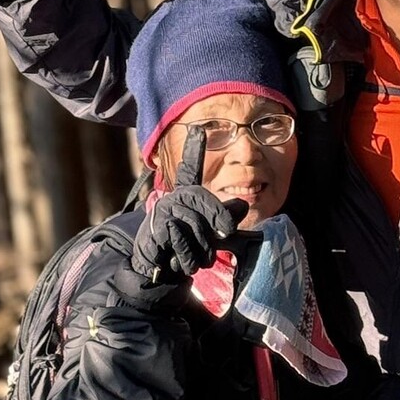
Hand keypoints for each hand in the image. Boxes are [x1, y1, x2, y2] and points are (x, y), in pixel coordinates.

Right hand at [131, 127, 247, 283]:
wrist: (158, 270)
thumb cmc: (186, 248)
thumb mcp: (211, 233)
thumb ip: (226, 218)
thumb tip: (243, 203)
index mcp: (188, 195)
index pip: (191, 169)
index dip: (194, 149)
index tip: (198, 129)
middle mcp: (175, 197)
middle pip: (207, 201)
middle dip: (220, 222)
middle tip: (223, 236)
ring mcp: (164, 210)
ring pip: (197, 225)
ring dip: (201, 249)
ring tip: (193, 258)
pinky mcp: (157, 226)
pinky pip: (182, 238)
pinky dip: (186, 256)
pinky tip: (177, 260)